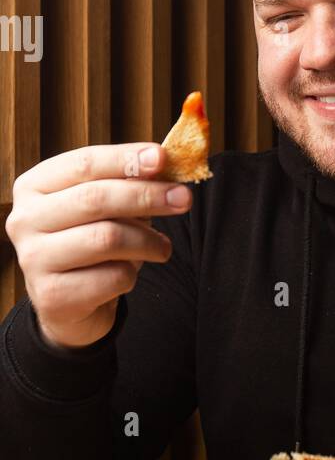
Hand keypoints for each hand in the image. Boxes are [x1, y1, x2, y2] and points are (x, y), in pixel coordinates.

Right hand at [4, 143, 191, 348]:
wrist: (69, 302)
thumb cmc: (89, 240)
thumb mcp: (104, 206)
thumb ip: (126, 182)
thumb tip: (162, 161)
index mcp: (34, 186)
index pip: (84, 163)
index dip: (126, 159)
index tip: (162, 158)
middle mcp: (24, 219)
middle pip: (96, 198)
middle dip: (147, 196)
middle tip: (184, 198)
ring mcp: (33, 259)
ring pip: (107, 238)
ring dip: (148, 241)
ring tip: (163, 247)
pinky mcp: (51, 295)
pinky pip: (112, 277)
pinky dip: (132, 274)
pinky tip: (128, 273)